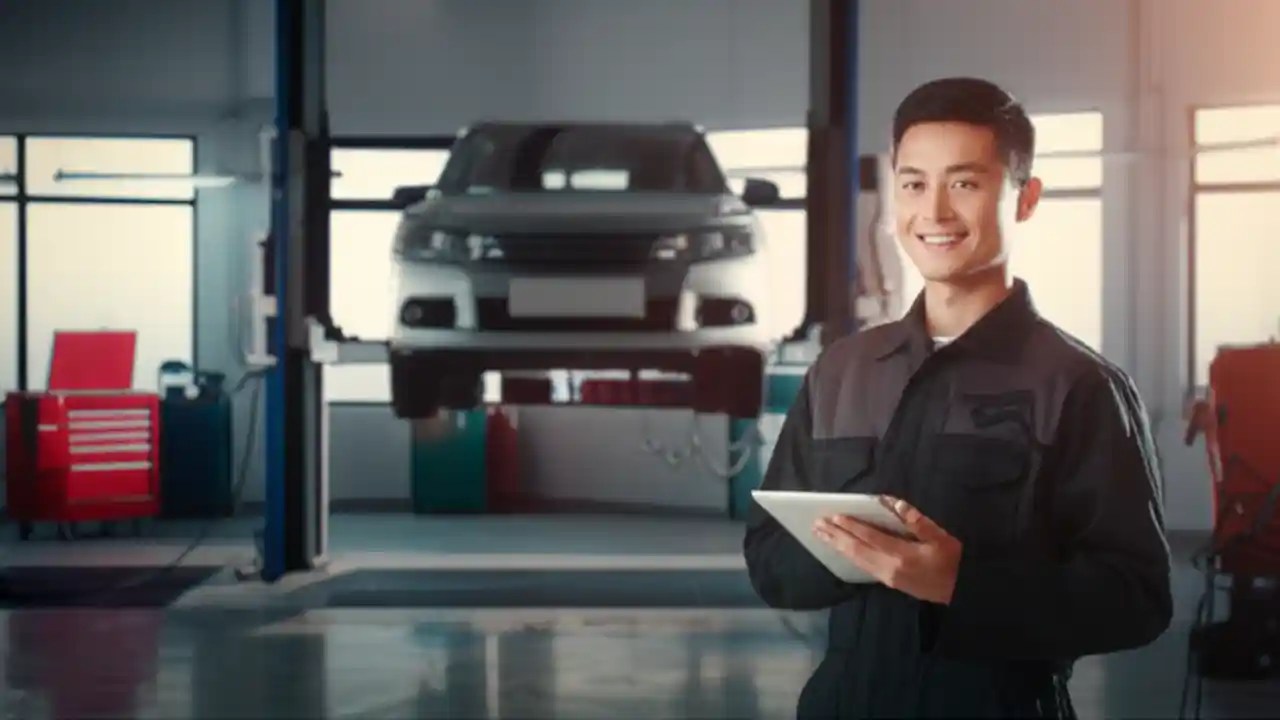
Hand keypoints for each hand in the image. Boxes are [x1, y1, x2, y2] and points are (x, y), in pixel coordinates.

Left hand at [813, 496, 962, 604]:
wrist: (961, 591)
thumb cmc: (953, 562)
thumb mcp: (941, 538)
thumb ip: (916, 521)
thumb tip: (893, 503)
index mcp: (902, 555)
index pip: (870, 538)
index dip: (852, 526)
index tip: (835, 517)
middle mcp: (889, 568)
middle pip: (857, 550)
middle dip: (836, 536)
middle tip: (817, 525)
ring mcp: (888, 578)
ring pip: (857, 560)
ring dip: (838, 546)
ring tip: (822, 535)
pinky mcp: (889, 582)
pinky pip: (863, 567)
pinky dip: (849, 556)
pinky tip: (841, 550)